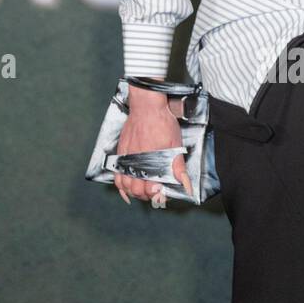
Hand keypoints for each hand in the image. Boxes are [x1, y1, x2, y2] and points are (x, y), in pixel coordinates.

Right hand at [114, 88, 192, 205]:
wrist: (146, 106)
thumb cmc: (161, 123)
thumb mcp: (175, 145)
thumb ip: (179, 167)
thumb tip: (186, 185)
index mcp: (149, 163)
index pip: (151, 190)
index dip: (159, 196)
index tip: (164, 194)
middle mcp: (135, 163)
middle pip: (137, 191)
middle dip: (147, 196)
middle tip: (156, 194)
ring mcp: (126, 159)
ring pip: (125, 186)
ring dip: (134, 192)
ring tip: (144, 192)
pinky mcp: (121, 154)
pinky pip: (116, 175)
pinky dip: (121, 186)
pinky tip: (126, 191)